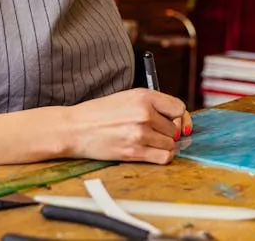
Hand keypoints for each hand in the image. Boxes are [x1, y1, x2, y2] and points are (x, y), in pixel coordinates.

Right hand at [65, 89, 192, 164]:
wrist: (75, 128)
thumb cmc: (98, 113)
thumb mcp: (126, 97)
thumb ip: (151, 104)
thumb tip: (177, 119)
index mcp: (143, 97)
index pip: (178, 108)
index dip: (179, 117)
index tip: (176, 122)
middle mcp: (145, 114)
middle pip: (175, 128)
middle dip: (167, 132)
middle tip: (152, 131)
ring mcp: (140, 134)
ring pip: (171, 144)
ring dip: (164, 145)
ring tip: (148, 141)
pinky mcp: (134, 152)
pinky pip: (164, 157)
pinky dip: (162, 156)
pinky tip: (152, 151)